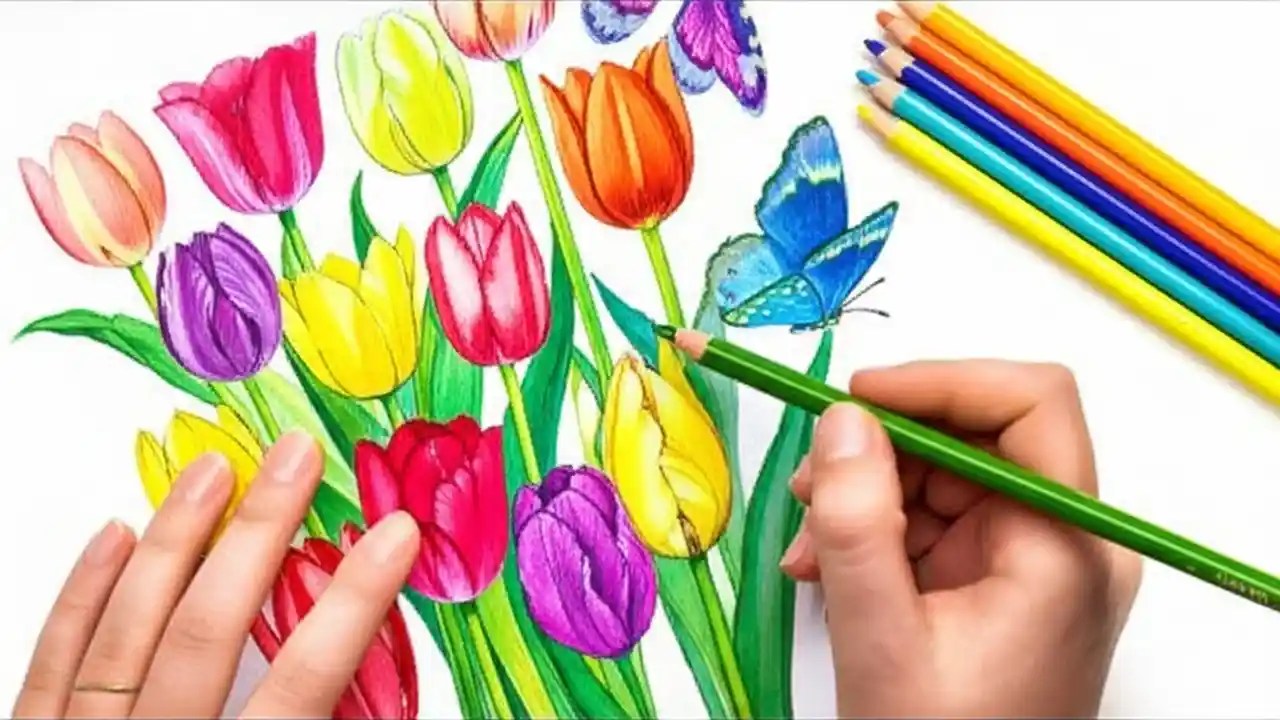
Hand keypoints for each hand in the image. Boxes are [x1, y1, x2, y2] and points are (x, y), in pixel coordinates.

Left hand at [12, 432, 419, 718]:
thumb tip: (385, 712)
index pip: (301, 688)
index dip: (352, 605)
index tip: (394, 538)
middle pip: (207, 634)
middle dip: (259, 536)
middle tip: (298, 458)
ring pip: (124, 631)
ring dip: (173, 541)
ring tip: (214, 470)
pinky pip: (51, 662)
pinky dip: (80, 593)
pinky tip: (109, 535)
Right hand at [782, 361, 1141, 717]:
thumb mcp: (880, 637)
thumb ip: (854, 524)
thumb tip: (839, 422)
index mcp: (1063, 550)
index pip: (1032, 406)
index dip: (943, 382)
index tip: (858, 400)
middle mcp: (1066, 542)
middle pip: (978, 436)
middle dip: (885, 448)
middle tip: (811, 481)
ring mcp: (1036, 563)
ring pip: (947, 475)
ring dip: (868, 494)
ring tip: (811, 548)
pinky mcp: (1003, 581)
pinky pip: (937, 520)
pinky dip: (878, 530)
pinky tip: (830, 567)